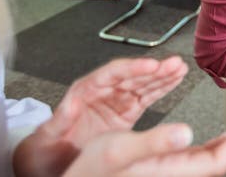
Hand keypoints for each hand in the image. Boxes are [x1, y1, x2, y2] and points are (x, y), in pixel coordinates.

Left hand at [14, 56, 187, 175]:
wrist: (48, 161)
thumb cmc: (45, 149)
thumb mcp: (48, 135)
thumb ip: (61, 117)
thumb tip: (71, 101)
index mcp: (85, 92)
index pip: (113, 74)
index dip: (133, 68)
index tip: (150, 65)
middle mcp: (103, 93)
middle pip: (132, 75)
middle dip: (154, 69)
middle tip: (173, 63)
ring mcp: (116, 102)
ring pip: (143, 83)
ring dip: (162, 75)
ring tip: (180, 67)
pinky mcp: (126, 113)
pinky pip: (147, 97)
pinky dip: (162, 88)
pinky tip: (175, 79)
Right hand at [63, 111, 225, 176]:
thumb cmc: (88, 171)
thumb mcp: (116, 151)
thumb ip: (154, 142)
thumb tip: (188, 132)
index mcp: (170, 170)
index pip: (219, 159)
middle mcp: (177, 173)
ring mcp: (173, 172)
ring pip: (219, 157)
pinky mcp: (167, 167)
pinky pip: (205, 156)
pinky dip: (224, 142)